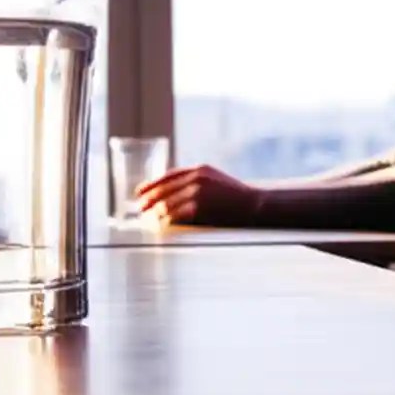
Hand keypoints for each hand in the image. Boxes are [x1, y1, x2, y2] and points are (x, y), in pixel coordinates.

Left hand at [135, 165, 261, 226]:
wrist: (255, 204)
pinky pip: (175, 214)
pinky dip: (165, 220)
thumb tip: (177, 193)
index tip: (140, 191)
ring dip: (154, 212)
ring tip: (146, 220)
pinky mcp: (199, 206)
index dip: (152, 184)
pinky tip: (160, 225)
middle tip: (139, 208)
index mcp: (199, 169)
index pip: (168, 175)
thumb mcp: (216, 181)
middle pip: (164, 188)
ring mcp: (197, 191)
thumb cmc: (237, 197)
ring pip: (166, 202)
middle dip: (148, 199)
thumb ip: (198, 182)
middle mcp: (196, 177)